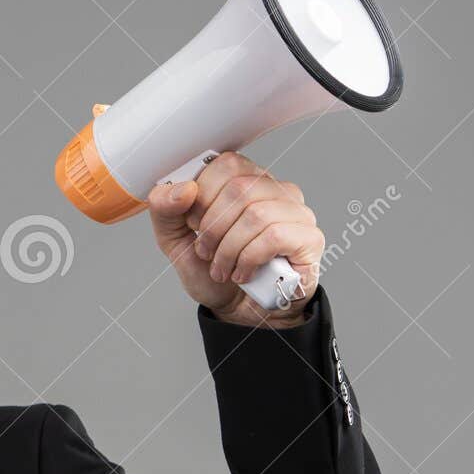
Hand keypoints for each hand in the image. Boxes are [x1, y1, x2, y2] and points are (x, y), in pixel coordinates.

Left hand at [146, 152, 321, 327]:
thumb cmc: (210, 270)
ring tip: (222, 268)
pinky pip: (275, 236)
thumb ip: (165, 209)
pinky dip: (249, 259)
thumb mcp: (174, 239)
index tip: (194, 224)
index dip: (202, 197)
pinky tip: (243, 273)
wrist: (236, 309)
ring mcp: (295, 212)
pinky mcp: (309, 238)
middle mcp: (274, 189)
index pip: (226, 164)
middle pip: (239, 189)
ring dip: (228, 249)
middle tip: (206, 252)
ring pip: (256, 214)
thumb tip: (182, 188)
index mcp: (243, 179)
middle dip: (212, 229)